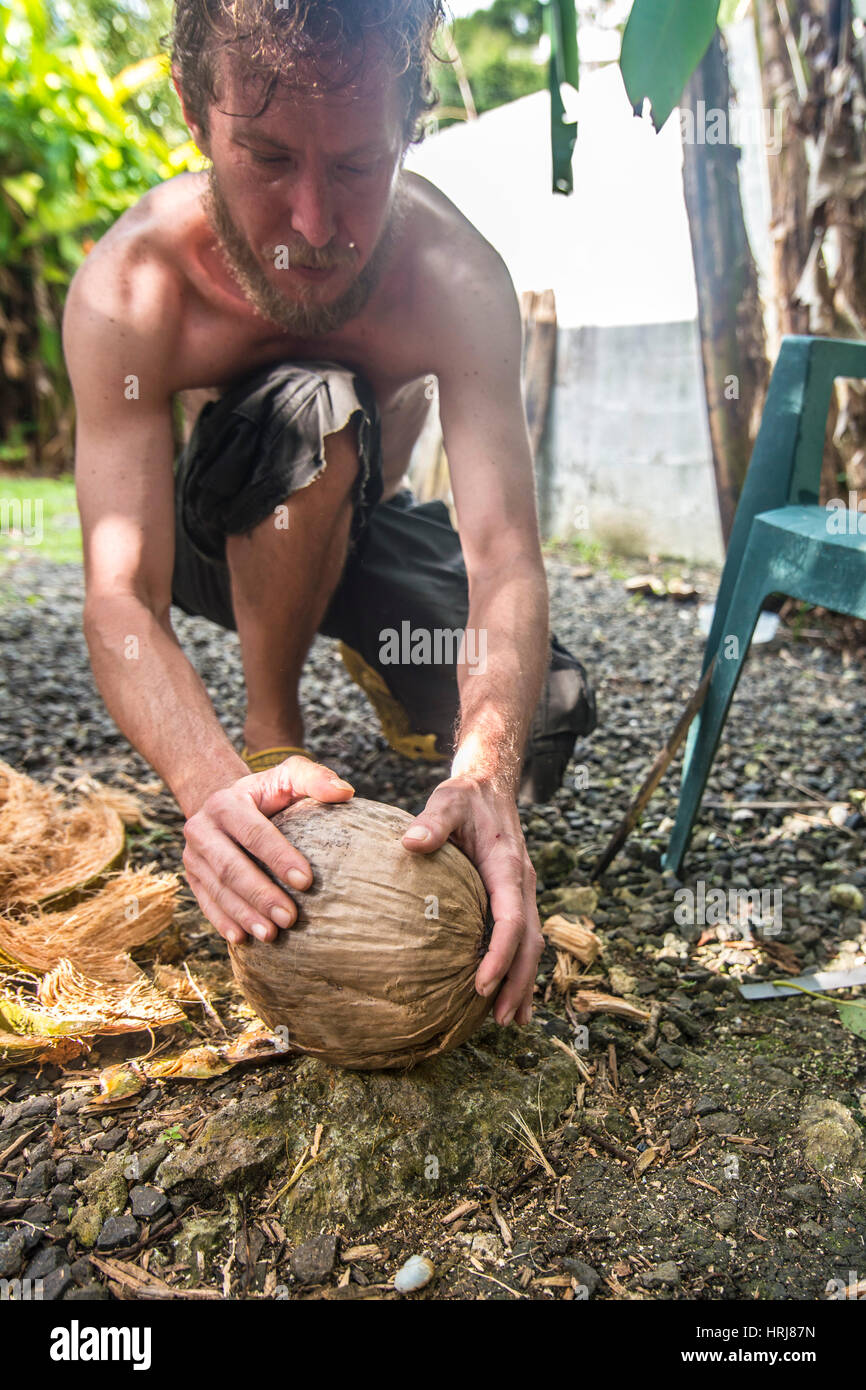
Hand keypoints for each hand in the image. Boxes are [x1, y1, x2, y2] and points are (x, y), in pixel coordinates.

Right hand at [182, 755, 353, 944]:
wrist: (227, 805)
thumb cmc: (269, 793)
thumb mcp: (290, 776)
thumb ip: (316, 778)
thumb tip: (345, 793)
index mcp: (226, 802)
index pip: (254, 833)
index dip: (278, 857)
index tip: (306, 882)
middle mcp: (202, 828)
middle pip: (230, 866)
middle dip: (260, 894)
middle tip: (290, 918)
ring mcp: (193, 855)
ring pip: (216, 888)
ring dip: (243, 914)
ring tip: (271, 935)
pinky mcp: (192, 876)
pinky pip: (205, 902)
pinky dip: (223, 922)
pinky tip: (242, 939)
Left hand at [401, 774, 541, 1025]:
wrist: (491, 785)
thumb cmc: (465, 796)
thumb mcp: (447, 800)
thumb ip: (431, 820)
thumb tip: (410, 843)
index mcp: (508, 867)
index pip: (512, 920)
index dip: (500, 954)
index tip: (481, 983)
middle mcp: (521, 883)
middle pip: (530, 942)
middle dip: (518, 982)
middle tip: (499, 1020)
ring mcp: (521, 891)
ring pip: (531, 945)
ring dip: (522, 982)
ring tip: (508, 1020)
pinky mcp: (513, 896)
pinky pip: (522, 937)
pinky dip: (518, 967)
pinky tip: (506, 992)